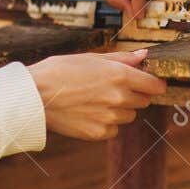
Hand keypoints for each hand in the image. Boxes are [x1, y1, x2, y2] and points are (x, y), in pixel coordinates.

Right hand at [27, 49, 166, 140]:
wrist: (34, 96)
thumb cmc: (59, 71)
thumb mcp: (91, 58)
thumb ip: (121, 59)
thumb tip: (144, 56)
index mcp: (120, 75)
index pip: (155, 85)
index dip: (153, 83)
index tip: (148, 83)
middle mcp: (119, 98)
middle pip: (143, 101)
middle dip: (133, 95)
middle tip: (111, 88)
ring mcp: (110, 117)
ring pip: (128, 116)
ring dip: (119, 110)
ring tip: (94, 100)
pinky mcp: (99, 133)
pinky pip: (113, 129)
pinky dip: (106, 123)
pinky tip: (88, 113)